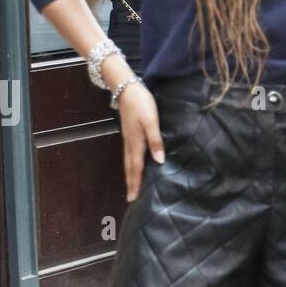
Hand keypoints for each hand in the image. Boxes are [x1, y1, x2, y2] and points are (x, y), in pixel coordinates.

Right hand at [117, 82, 163, 201]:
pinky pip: (129, 154)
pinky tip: (134, 165)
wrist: (126, 88)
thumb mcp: (151, 121)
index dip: (136, 183)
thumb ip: (155, 141)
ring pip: (128, 161)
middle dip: (131, 183)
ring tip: (132, 186)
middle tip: (131, 198)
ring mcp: (128, 138)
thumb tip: (159, 161)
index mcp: (136, 143)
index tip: (134, 198)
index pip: (136, 168)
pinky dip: (130, 164)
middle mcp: (130, 143)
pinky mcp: (129, 133)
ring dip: (130, 175)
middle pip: (129, 168)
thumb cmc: (141, 103)